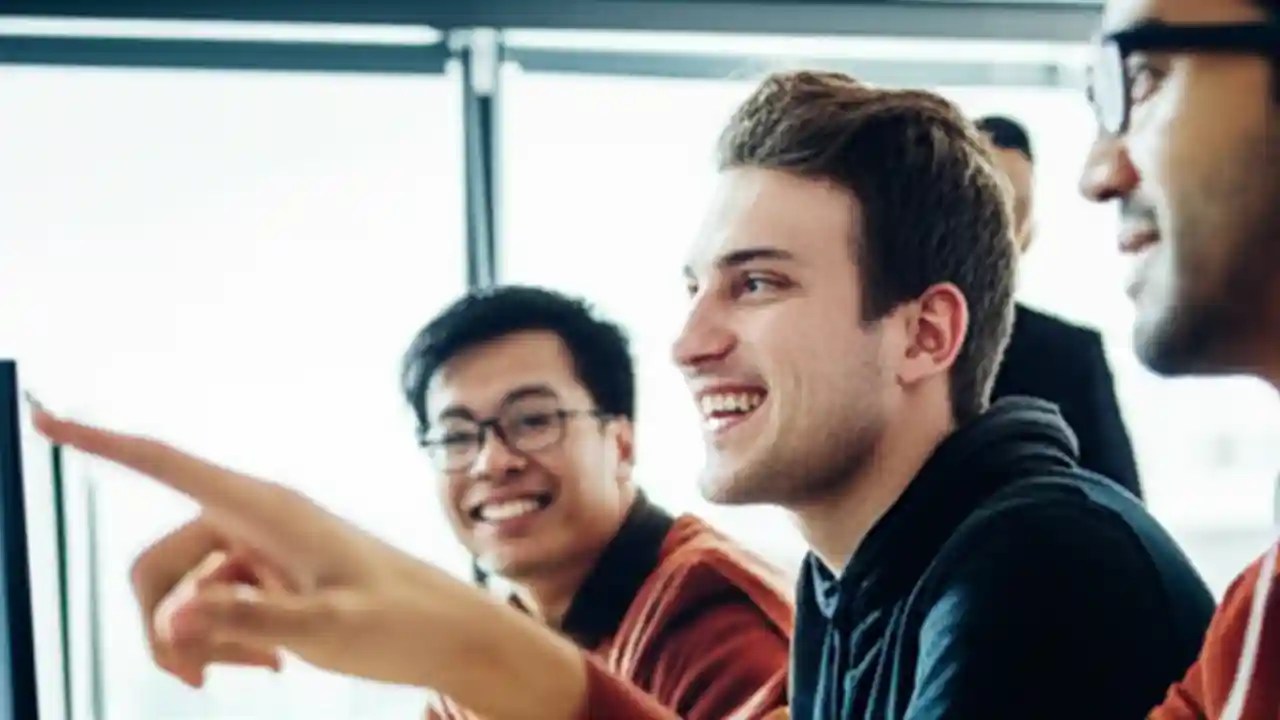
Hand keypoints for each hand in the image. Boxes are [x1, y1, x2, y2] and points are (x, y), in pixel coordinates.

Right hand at [31, 406, 587, 719]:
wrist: (448, 634)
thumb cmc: (399, 624)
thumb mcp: (326, 627)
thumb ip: (249, 620)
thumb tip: (175, 617)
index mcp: (265, 507)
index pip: (166, 463)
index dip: (101, 440)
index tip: (42, 416)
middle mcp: (254, 518)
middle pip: (157, 564)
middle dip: (163, 624)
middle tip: (199, 680)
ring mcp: (259, 548)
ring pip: (182, 593)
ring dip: (198, 640)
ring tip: (262, 669)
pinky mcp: (267, 575)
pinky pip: (211, 607)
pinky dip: (223, 641)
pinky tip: (271, 663)